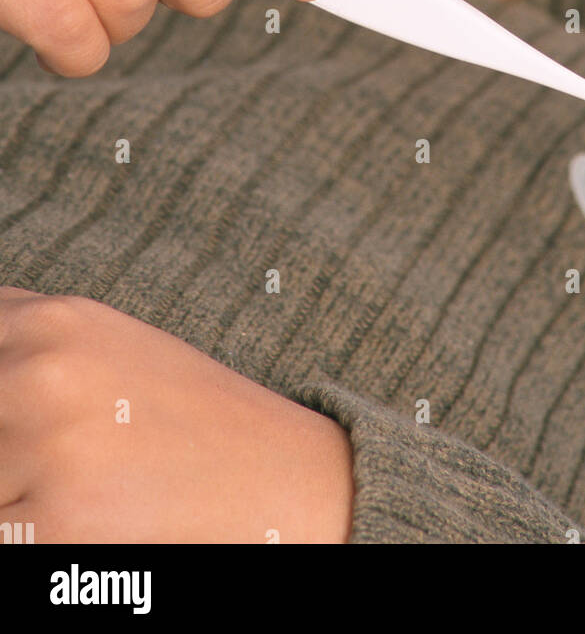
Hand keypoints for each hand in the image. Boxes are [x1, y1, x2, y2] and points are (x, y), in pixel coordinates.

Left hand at [0, 287, 353, 542]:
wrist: (282, 478)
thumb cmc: (189, 423)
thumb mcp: (99, 348)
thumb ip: (22, 345)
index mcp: (49, 319)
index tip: (16, 434)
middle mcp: (39, 369)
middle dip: (1, 462)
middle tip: (43, 473)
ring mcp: (48, 442)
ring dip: (10, 503)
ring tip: (67, 499)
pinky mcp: (57, 522)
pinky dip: (27, 539)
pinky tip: (77, 533)